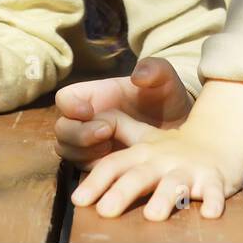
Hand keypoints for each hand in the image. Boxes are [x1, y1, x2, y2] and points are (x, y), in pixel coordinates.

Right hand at [54, 57, 193, 168]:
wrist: (180, 128)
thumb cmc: (167, 99)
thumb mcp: (166, 80)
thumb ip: (155, 70)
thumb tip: (137, 76)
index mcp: (96, 95)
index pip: (65, 98)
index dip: (70, 105)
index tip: (88, 111)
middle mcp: (87, 120)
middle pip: (62, 128)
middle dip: (78, 134)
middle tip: (106, 134)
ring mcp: (91, 145)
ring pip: (67, 151)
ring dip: (83, 154)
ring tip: (111, 152)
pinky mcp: (99, 165)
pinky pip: (83, 171)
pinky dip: (94, 172)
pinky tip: (117, 170)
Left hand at [69, 112, 242, 220]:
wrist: (218, 137)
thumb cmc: (172, 146)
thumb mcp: (142, 138)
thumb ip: (114, 138)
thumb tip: (79, 141)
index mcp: (142, 152)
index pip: (114, 165)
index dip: (95, 181)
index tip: (79, 201)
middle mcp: (162, 160)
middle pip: (139, 175)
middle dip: (122, 193)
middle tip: (105, 212)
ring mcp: (188, 169)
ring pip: (175, 184)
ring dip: (165, 199)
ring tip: (152, 216)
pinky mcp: (214, 179)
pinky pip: (215, 191)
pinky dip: (214, 202)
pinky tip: (210, 214)